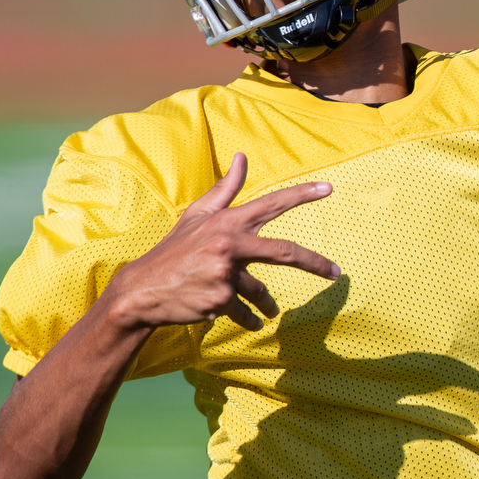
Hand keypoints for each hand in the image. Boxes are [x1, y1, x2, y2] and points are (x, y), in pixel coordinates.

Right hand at [108, 153, 338, 331]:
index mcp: (226, 222)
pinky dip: (248, 318)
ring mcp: (224, 273)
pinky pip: (244, 311)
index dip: (301, 194)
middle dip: (315, 263)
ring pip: (262, 292)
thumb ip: (224, 189)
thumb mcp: (197, 216)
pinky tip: (248, 321)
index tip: (328, 188)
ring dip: (267, 304)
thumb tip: (242, 157)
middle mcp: (228, 244)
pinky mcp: (220, 299)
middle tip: (336, 273)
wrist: (142, 290)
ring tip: (269, 311)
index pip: (271, 204)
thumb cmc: (174, 250)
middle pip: (284, 252)